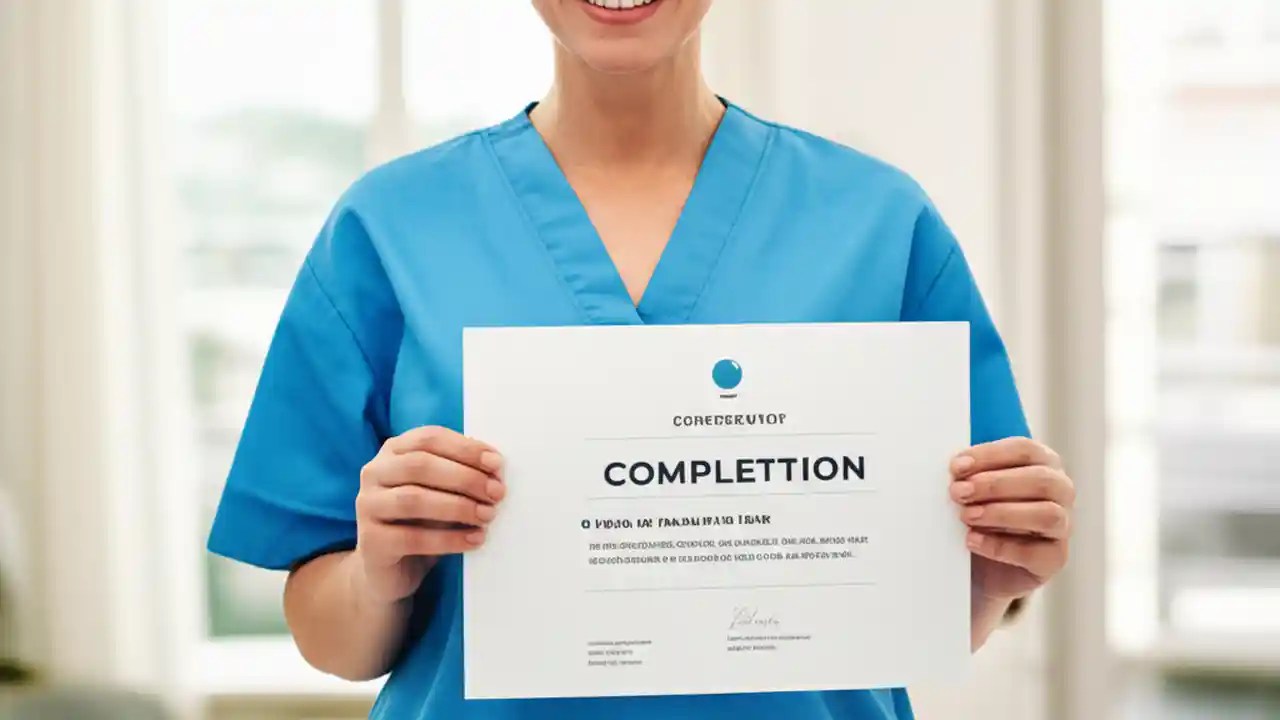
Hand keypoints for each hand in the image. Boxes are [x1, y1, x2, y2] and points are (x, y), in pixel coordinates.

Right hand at [354, 426, 504, 604]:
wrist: (389, 571)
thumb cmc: (421, 523)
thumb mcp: (441, 493)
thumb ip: (460, 476)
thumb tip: (495, 468)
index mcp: (393, 451)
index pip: (429, 438)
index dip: (465, 448)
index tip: (497, 464)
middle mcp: (374, 473)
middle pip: (421, 465)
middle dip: (465, 477)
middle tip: (497, 493)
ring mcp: (367, 506)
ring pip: (414, 499)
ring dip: (458, 507)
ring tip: (488, 516)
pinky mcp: (370, 541)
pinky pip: (412, 537)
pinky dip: (449, 539)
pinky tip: (474, 539)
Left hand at [950, 437, 1073, 600]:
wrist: (980, 564)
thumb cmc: (979, 514)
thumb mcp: (972, 489)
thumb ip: (970, 475)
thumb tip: (955, 471)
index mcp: (1042, 463)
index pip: (1025, 450)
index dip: (990, 456)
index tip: (957, 467)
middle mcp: (1060, 491)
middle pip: (1040, 480)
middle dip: (995, 484)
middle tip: (959, 492)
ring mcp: (1062, 525)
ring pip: (1047, 514)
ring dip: (1002, 513)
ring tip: (967, 516)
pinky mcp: (1054, 558)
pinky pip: (1035, 553)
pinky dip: (1000, 546)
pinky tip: (973, 540)